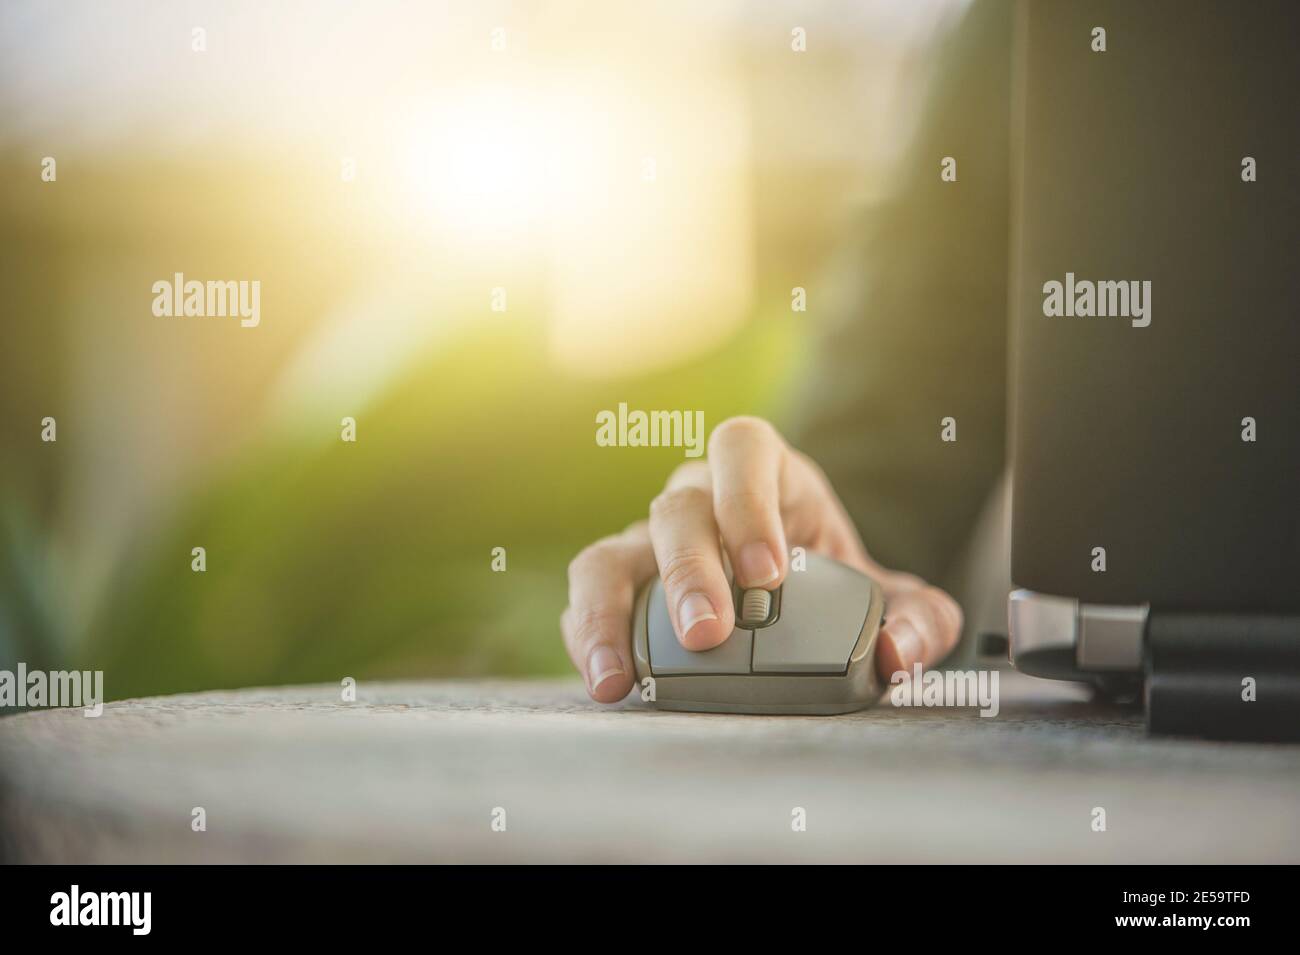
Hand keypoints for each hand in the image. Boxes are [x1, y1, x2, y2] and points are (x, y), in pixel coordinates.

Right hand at [561, 416, 962, 700]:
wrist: (801, 603)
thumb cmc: (839, 586)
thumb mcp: (895, 598)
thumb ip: (921, 619)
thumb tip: (896, 654)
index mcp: (767, 474)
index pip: (742, 449)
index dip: (747, 499)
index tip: (768, 572)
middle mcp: (697, 499)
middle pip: (676, 507)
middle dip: (688, 569)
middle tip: (709, 633)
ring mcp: (649, 543)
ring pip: (608, 553)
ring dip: (611, 610)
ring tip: (623, 675)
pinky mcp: (620, 590)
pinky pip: (586, 603)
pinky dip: (587, 640)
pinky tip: (607, 682)